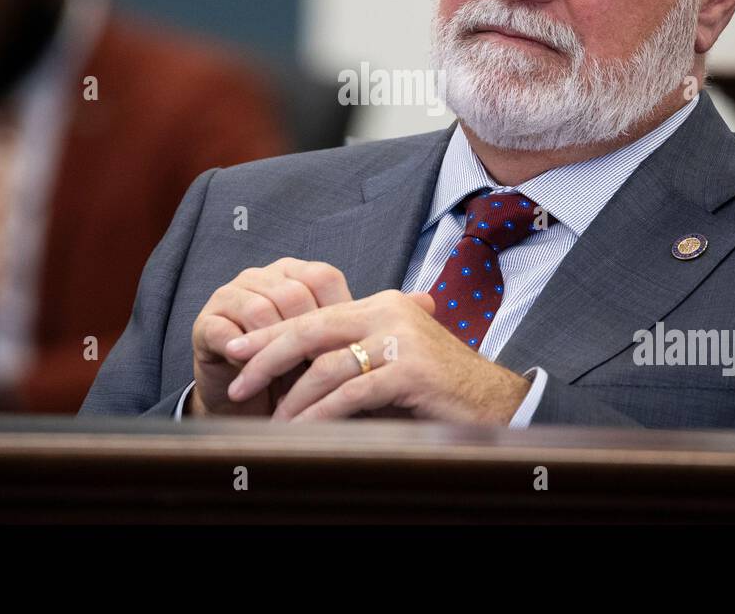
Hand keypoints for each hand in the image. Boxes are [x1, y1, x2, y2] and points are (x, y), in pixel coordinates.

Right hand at [190, 259, 353, 416]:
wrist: (248, 404)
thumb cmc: (293, 374)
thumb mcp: (325, 351)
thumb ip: (349, 333)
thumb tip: (399, 322)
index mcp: (294, 273)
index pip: (323, 277)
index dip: (339, 314)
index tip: (351, 350)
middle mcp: (261, 276)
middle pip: (293, 294)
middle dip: (310, 338)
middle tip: (323, 372)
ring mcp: (230, 295)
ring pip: (260, 311)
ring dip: (278, 351)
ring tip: (291, 381)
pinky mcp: (205, 323)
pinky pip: (227, 334)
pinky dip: (245, 359)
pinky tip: (258, 379)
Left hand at [221, 289, 532, 423]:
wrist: (497, 405)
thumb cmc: (439, 391)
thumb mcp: (391, 363)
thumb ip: (353, 358)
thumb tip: (297, 375)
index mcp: (382, 304)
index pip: (315, 315)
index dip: (272, 334)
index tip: (239, 351)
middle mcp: (389, 312)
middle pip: (311, 330)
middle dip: (268, 357)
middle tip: (237, 381)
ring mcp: (400, 339)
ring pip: (327, 365)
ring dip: (294, 398)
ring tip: (272, 421)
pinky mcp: (409, 370)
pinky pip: (351, 393)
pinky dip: (322, 414)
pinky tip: (304, 430)